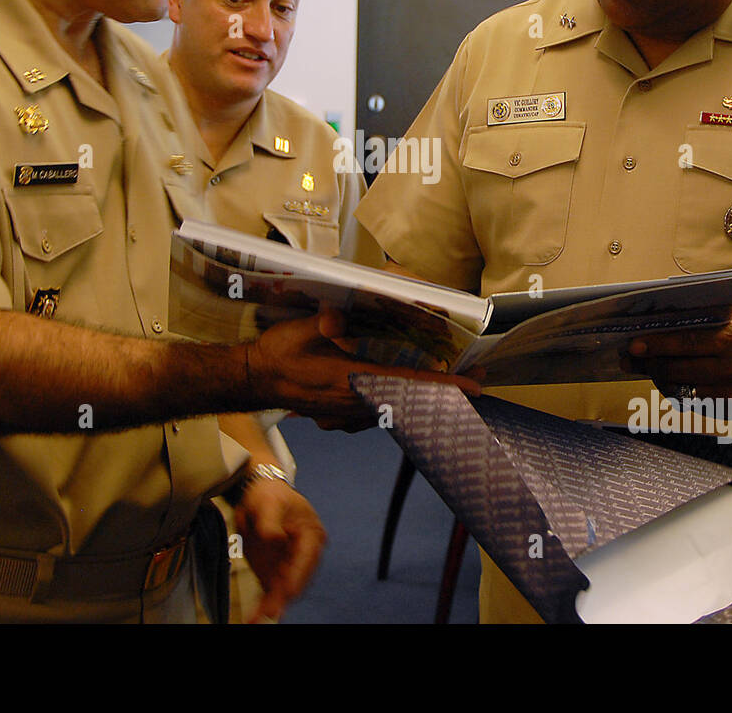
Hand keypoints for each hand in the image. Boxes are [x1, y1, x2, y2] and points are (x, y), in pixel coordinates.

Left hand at [234, 477, 325, 622]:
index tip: (288, 591)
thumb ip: (270, 520)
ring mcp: (289, 564)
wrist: (260, 495)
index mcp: (311, 534)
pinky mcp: (275, 572)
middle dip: (283, 597)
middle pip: (297, 579)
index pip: (307, 558)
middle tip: (270, 611)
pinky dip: (264, 603)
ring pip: (284, 590)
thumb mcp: (268, 502)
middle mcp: (304, 553)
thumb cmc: (269, 495)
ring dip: (272, 604)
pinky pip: (271, 591)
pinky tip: (255, 616)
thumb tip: (275, 538)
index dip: (298, 576)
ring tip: (257, 618)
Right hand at [245, 310, 481, 419]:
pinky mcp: (343, 414)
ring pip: (397, 408)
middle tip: (478, 380)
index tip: (473, 385)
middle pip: (410, 399)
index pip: (405, 384)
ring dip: (425, 397)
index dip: (441, 385)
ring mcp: (349, 412)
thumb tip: (337, 317)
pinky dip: (401, 401)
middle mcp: (354, 403)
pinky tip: (411, 391)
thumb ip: (321, 324)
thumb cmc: (276, 355)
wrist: (253, 381)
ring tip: (454, 384)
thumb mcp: (297, 332)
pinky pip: (381, 411)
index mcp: (348, 381)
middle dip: (444, 391)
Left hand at [621, 307, 731, 417]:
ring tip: (650, 369)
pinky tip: (671, 383)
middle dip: (650, 363)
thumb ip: (708, 316)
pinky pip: (694, 403)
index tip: (635, 344)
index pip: (686, 341)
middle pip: (679, 368)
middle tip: (632, 358)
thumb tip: (665, 317)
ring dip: (661, 380)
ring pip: (683, 389)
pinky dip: (679, 393)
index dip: (657, 345)